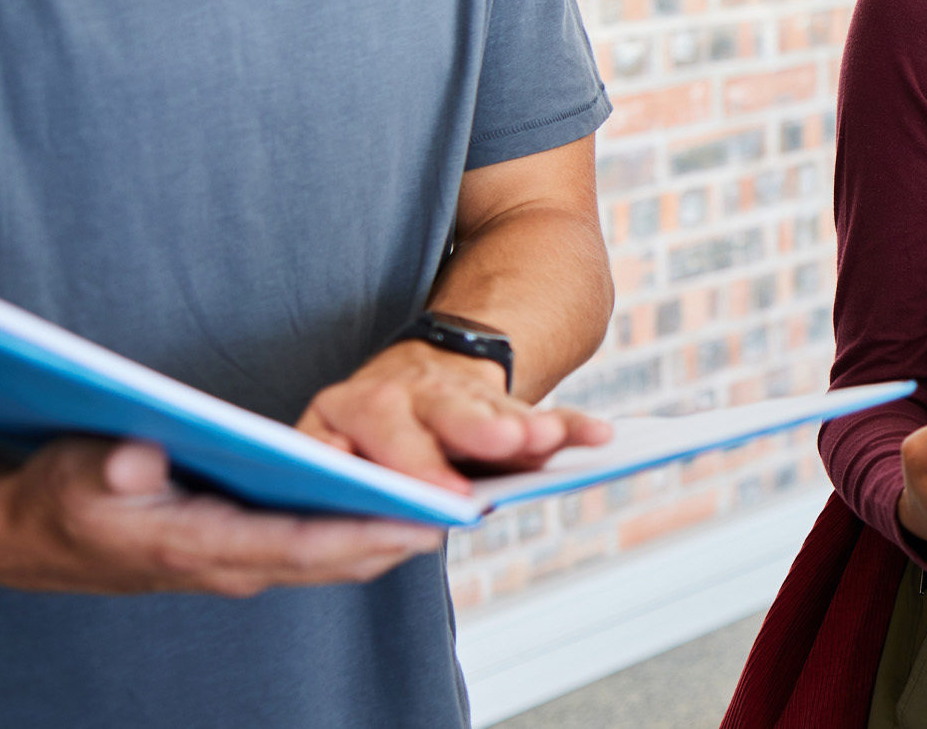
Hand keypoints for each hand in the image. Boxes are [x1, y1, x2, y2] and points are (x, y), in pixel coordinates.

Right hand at [0, 436, 444, 596]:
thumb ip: (111, 467)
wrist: (23, 534)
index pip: (301, 543)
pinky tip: (401, 503)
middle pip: (336, 556)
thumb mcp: (76, 470)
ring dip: (392, 533)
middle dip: (404, 533)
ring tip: (459, 503)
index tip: (428, 517)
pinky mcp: (237, 550)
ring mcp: (235, 562)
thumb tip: (139, 458)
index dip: (367, 530)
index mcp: (197, 545)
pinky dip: (361, 529)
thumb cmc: (56, 495)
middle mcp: (228, 564)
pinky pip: (314, 545)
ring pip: (332, 555)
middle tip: (475, 505)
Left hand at [298, 340, 609, 492]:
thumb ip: (352, 517)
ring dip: (527, 426)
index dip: (412, 461)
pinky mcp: (497, 406)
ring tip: (551, 439)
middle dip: (475, 430)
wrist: (394, 388)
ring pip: (492, 409)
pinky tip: (599, 436)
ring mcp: (454, 396)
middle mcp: (402, 392)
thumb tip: (402, 538)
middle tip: (506, 444)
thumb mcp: (327, 477)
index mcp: (346, 409)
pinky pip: (537, 415)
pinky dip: (569, 428)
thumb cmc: (352, 456)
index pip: (376, 427)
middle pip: (439, 407)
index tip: (446, 496)